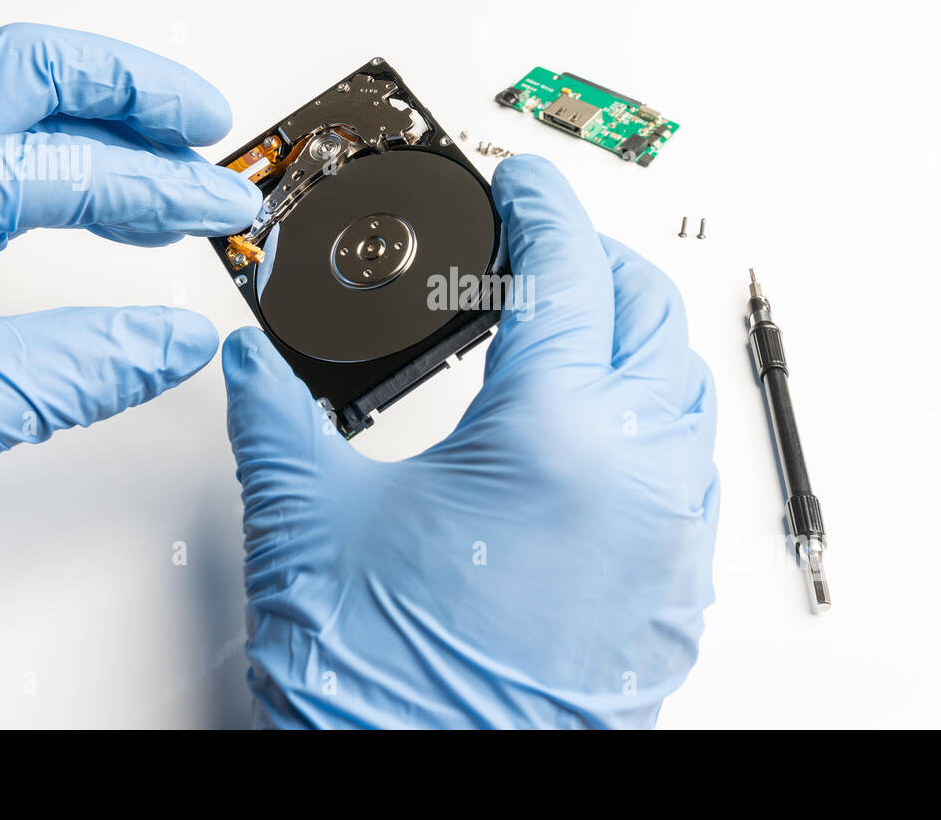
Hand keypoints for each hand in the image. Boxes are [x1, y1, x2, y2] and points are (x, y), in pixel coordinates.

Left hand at [0, 24, 259, 533]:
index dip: (162, 188)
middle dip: (131, 91)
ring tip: (179, 170)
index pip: (67, 164)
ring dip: (107, 131)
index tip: (222, 215)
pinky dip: (72, 175)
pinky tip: (109, 208)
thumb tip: (175, 343)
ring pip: (16, 114)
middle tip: (205, 123)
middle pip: (30, 75)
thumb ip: (79, 370)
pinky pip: (2, 170)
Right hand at [223, 154, 717, 727]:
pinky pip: (689, 470)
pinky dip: (651, 420)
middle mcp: (638, 480)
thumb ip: (274, 416)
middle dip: (598, 259)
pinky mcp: (672, 596)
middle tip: (542, 247)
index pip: (571, 269)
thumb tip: (251, 364)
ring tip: (568, 328)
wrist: (423, 804)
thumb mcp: (307, 524)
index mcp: (556, 437)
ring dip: (632, 338)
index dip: (543, 206)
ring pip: (683, 390)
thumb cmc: (382, 695)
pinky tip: (593, 433)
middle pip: (649, 312)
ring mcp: (669, 543)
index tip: (525, 183)